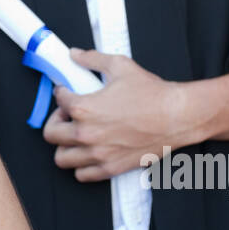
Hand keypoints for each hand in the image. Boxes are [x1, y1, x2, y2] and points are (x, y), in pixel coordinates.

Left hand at [42, 50, 186, 181]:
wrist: (179, 116)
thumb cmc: (153, 94)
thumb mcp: (120, 66)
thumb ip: (92, 59)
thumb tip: (75, 54)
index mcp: (84, 108)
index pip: (58, 100)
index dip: (61, 92)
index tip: (67, 91)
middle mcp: (86, 133)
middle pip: (50, 134)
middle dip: (56, 120)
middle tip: (67, 114)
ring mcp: (98, 154)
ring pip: (61, 158)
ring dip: (64, 145)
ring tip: (75, 134)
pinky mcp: (111, 168)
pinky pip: (82, 175)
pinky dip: (80, 165)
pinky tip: (89, 152)